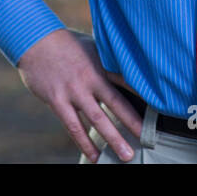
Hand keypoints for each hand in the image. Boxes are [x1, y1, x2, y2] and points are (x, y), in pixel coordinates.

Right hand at [16, 28, 143, 161]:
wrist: (33, 39)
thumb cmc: (65, 42)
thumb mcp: (91, 46)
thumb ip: (107, 61)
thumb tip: (127, 68)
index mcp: (101, 63)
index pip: (128, 79)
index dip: (145, 92)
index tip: (162, 105)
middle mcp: (90, 77)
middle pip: (116, 103)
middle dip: (133, 122)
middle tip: (148, 138)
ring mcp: (73, 90)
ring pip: (97, 118)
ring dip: (113, 138)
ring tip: (127, 155)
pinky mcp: (57, 100)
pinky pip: (73, 126)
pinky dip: (84, 142)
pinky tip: (94, 156)